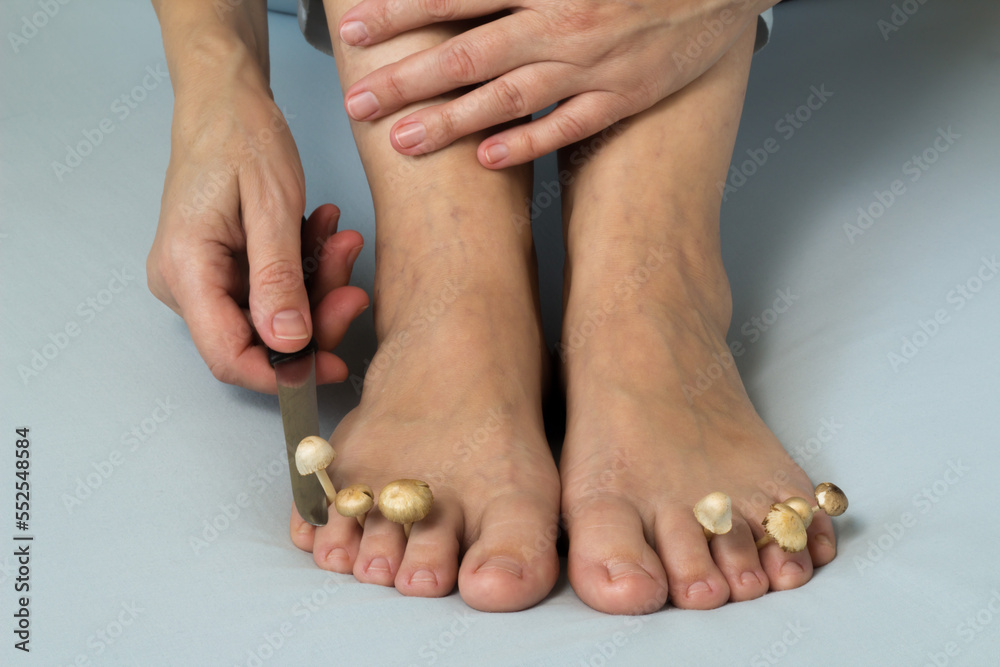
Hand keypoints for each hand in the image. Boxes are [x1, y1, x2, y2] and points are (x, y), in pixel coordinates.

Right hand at [147, 61, 368, 392]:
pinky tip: (323, 235)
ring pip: (273, 315)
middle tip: (354, 287)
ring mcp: (203, 277)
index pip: (228, 355)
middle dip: (316, 318)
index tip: (333, 367)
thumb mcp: (272, 205)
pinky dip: (306, 269)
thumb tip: (290, 343)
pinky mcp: (224, 268)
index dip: (283, 373)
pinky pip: (273, 289)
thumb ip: (279, 277)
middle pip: (257, 338)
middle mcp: (185, 283)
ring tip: (341, 241)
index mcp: (186, 269)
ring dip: (317, 286)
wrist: (226, 100)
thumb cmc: (241, 135)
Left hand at [338, 0, 767, 166]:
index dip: (402, 14)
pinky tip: (484, 159)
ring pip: (508, 97)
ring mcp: (593, 65)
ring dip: (450, 120)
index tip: (357, 30)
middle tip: (359, 103)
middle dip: (407, 80)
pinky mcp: (622, 98)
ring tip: (403, 139)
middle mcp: (562, 21)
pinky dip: (526, 143)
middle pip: (468, 54)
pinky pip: (566, 127)